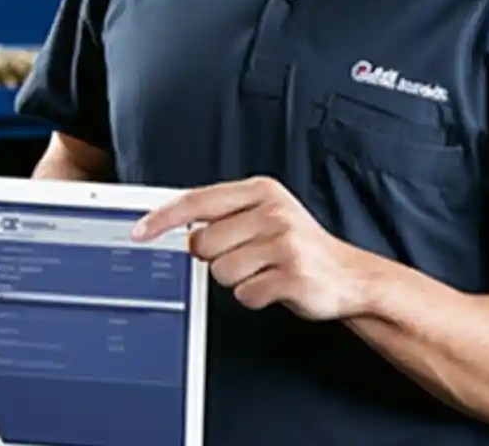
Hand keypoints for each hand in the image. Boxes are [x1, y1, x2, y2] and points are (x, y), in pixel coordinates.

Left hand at [132, 176, 373, 320]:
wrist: (348, 275)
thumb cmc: (297, 246)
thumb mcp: (264, 216)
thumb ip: (222, 216)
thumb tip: (173, 225)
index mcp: (261, 191)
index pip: (197, 200)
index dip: (163, 218)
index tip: (139, 232)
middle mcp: (273, 212)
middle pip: (203, 243)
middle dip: (215, 257)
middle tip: (246, 256)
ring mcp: (284, 244)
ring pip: (220, 272)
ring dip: (237, 279)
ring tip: (264, 271)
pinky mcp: (292, 276)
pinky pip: (244, 295)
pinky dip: (254, 297)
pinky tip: (275, 287)